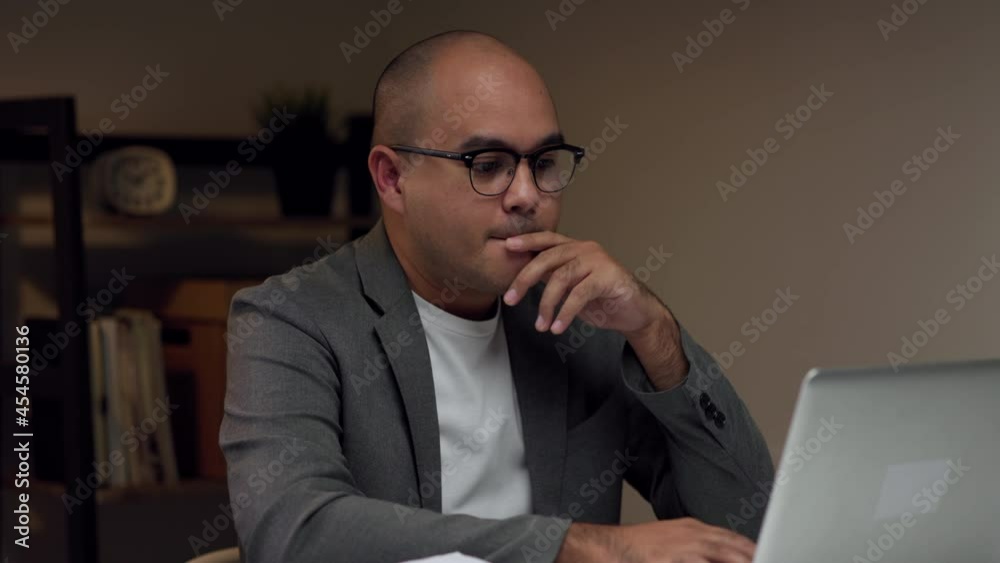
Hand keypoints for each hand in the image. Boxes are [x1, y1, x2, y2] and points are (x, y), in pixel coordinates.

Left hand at [502, 231, 663, 337]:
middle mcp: (586, 249)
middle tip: (510, 299)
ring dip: (546, 304)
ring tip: (540, 325)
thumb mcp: (571, 286)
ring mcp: (599, 261)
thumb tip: (522, 276)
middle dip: (525, 279)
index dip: (527, 241)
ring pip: (561, 277)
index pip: (547, 240)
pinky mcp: (609, 277)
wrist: (636, 312)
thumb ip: (551, 277)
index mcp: (575, 248)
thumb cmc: (602, 298)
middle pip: (548, 258)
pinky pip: (579, 295)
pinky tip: (557, 328)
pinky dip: (565, 313)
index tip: (507, 247)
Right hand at [557, 519, 755, 562]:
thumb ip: (698, 548)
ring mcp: (681, 550)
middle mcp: (692, 536)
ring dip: (740, 561)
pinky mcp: (667, 562)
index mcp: (694, 529)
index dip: (754, 551)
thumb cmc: (637, 550)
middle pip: (734, 549)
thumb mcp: (672, 540)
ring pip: (722, 556)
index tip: (768, 555)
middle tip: (770, 560)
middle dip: (753, 557)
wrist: (604, 548)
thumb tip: (725, 555)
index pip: (735, 540)